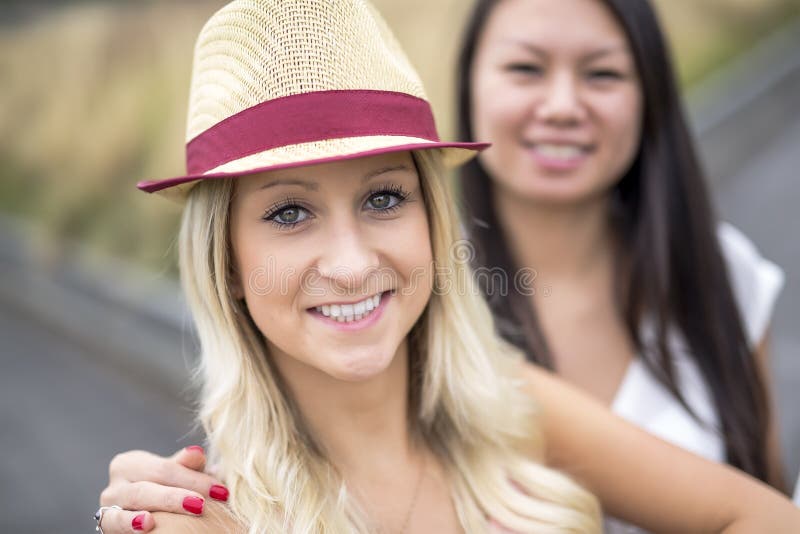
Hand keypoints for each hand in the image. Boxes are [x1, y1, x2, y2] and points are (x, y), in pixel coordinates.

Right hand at [97, 446, 229, 531]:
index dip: (194, 479)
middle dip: (180, 494)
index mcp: (132, 463)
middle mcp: (116, 481)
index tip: (221, 491)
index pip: (166, 468)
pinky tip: (148, 525)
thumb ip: (185, 466)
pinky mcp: (105, 523)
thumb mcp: (175, 478)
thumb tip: (197, 452)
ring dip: (163, 504)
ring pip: (134, 500)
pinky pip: (115, 522)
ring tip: (184, 508)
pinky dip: (130, 523)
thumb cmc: (163, 492)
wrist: (141, 516)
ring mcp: (108, 503)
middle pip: (150, 484)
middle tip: (204, 504)